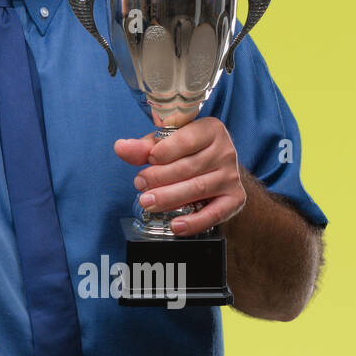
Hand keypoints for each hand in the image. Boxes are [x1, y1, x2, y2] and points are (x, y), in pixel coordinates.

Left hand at [112, 117, 246, 234]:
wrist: (217, 170)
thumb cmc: (187, 152)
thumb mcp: (166, 143)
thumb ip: (144, 147)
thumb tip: (121, 148)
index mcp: (210, 130)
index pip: (185, 140)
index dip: (163, 152)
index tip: (148, 160)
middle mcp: (225, 151)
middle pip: (188, 167)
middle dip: (159, 178)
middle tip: (140, 184)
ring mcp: (231, 176)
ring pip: (197, 188)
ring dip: (169, 198)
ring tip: (148, 203)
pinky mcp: (234, 199)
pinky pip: (215, 213)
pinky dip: (194, 222)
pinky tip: (175, 226)